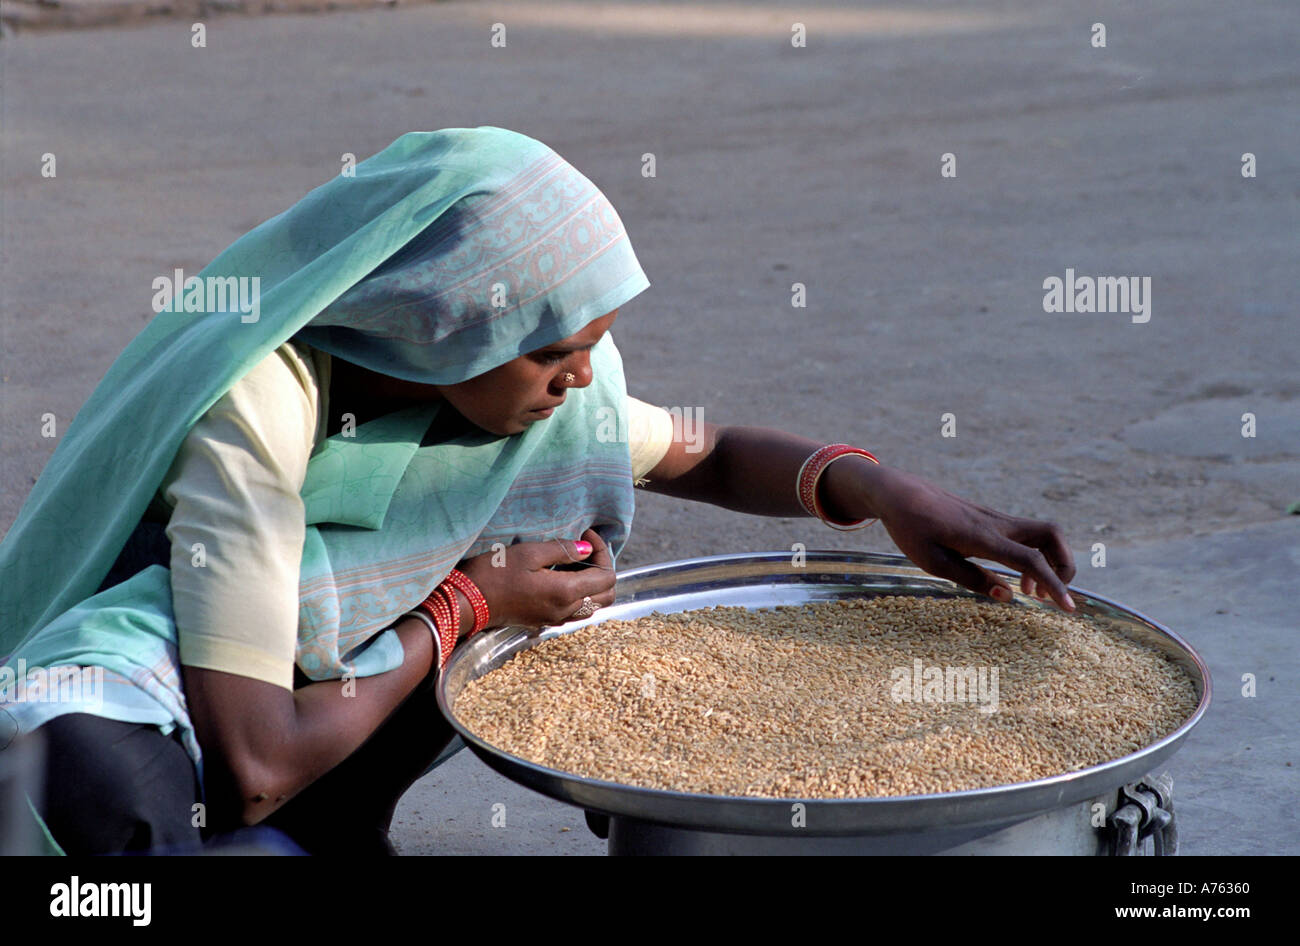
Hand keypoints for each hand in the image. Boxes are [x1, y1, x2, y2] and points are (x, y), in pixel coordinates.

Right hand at [457, 528, 616, 629]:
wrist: (467, 602)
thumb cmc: (494, 573)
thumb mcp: (529, 553)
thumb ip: (563, 550)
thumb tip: (587, 549)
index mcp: (566, 592)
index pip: (608, 577)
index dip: (603, 553)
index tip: (586, 535)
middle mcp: (566, 610)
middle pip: (607, 594)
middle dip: (603, 569)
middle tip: (584, 549)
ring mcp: (556, 618)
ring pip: (593, 604)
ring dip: (592, 582)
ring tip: (572, 561)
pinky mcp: (545, 620)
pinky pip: (576, 609)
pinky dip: (579, 593)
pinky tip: (560, 575)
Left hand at [853, 464, 1076, 611]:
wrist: (899, 493)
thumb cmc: (911, 528)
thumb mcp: (933, 561)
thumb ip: (972, 579)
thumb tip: (1007, 596)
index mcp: (982, 537)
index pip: (1031, 560)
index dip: (1054, 585)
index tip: (1069, 609)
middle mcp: (997, 524)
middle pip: (1052, 536)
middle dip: (1064, 566)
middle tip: (1047, 596)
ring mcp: (996, 518)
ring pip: (1043, 534)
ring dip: (1049, 563)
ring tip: (1030, 592)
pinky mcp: (992, 519)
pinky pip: (1026, 535)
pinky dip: (1034, 556)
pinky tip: (1016, 576)